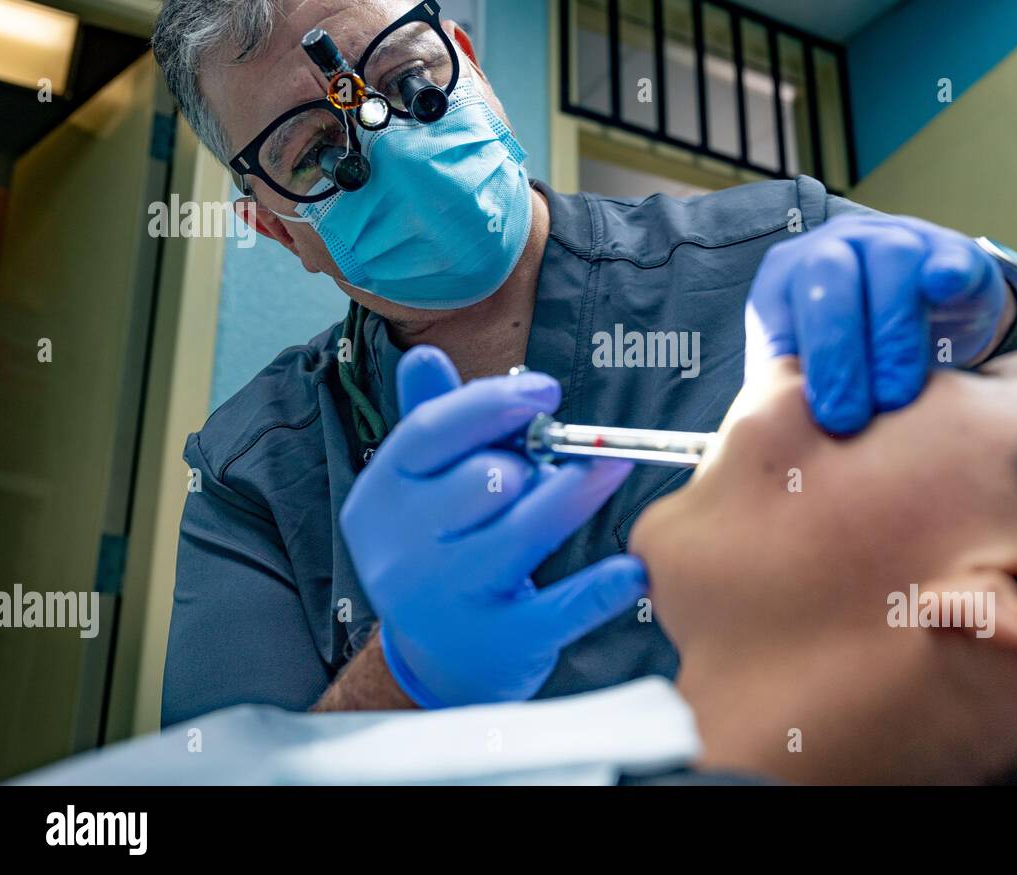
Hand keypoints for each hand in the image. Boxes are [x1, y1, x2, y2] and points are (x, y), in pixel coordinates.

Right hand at [340, 346, 647, 707]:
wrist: (437, 661)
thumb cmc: (438, 550)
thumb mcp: (418, 488)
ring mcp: (450, 599)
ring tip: (611, 470)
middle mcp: (406, 548)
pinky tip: (633, 569)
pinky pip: (557, 611)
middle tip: (556, 456)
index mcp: (383, 496)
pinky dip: (599, 590)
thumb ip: (429, 422)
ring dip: (575, 494)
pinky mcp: (499, 642)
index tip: (547, 391)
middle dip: (527, 459)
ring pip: (523, 532)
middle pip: (479, 481)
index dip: (491, 404)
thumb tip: (424, 355)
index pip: (429, 434)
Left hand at [745, 212, 1008, 433]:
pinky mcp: (949, 251)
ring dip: (893, 330)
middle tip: (856, 416)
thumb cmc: (850, 362)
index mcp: (786, 281)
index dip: (809, 364)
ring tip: (900, 394)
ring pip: (890, 262)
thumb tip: (780, 456)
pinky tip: (942, 288)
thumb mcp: (809, 376)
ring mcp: (892, 242)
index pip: (782, 307)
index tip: (831, 421)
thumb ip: (789, 397)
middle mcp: (834, 251)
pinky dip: (946, 271)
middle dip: (841, 350)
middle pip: (828, 278)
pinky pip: (948, 255)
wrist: (921, 323)